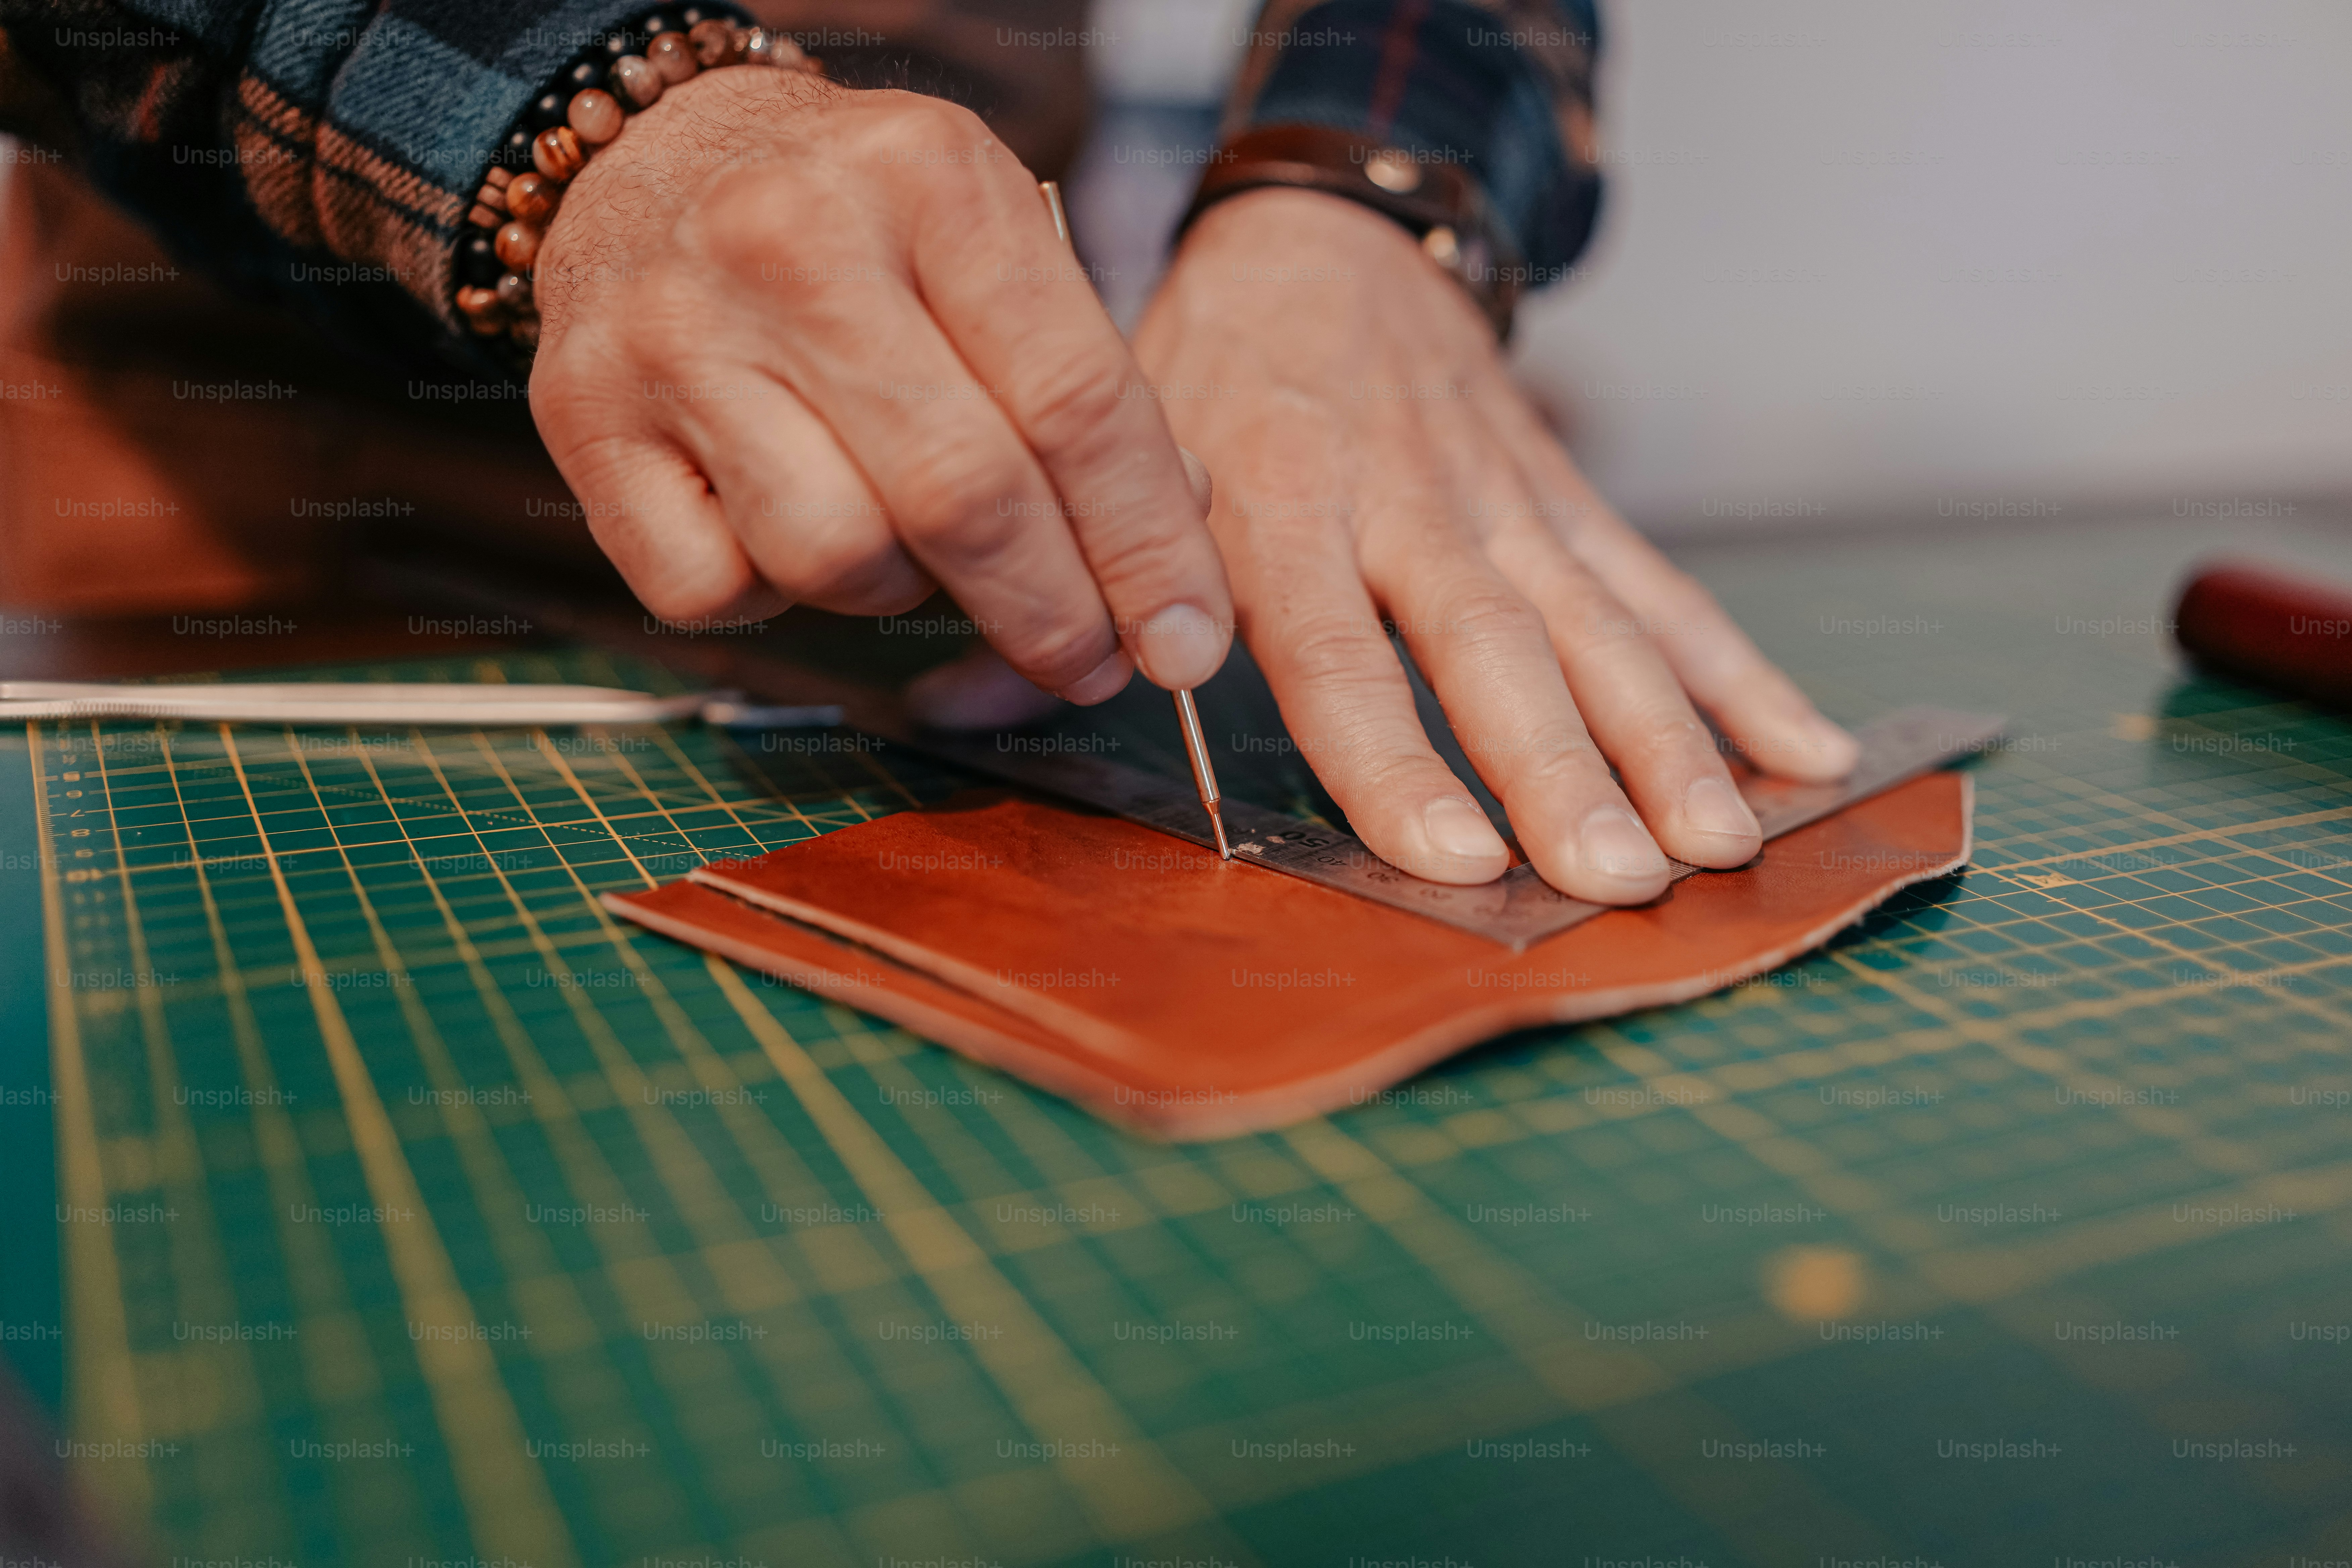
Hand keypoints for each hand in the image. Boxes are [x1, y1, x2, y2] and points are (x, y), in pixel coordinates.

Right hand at [527, 67, 1231, 702]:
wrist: (647, 160)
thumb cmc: (856, 230)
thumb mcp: (992, 250)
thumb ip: (1086, 394)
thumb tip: (1170, 567)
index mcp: (928, 178)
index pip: (1076, 402)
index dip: (1146, 548)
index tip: (1187, 646)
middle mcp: (790, 241)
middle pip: (964, 497)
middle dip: (1052, 613)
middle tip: (1090, 660)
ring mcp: (675, 332)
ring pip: (836, 557)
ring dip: (897, 591)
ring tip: (903, 539)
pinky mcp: (583, 416)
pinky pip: (712, 589)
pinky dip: (766, 593)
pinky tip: (775, 519)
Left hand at [1133, 189, 1857, 904]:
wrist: (1323, 242)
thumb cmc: (1211, 373)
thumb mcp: (1131, 453)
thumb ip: (1099, 578)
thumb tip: (1001, 697)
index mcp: (1280, 501)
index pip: (1339, 653)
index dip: (1394, 762)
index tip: (1455, 861)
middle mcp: (1407, 503)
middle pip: (1496, 649)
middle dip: (1565, 770)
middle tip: (1620, 877)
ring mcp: (1505, 498)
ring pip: (1598, 627)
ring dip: (1667, 740)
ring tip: (1720, 845)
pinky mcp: (1567, 495)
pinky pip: (1660, 588)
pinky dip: (1738, 672)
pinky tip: (1811, 751)